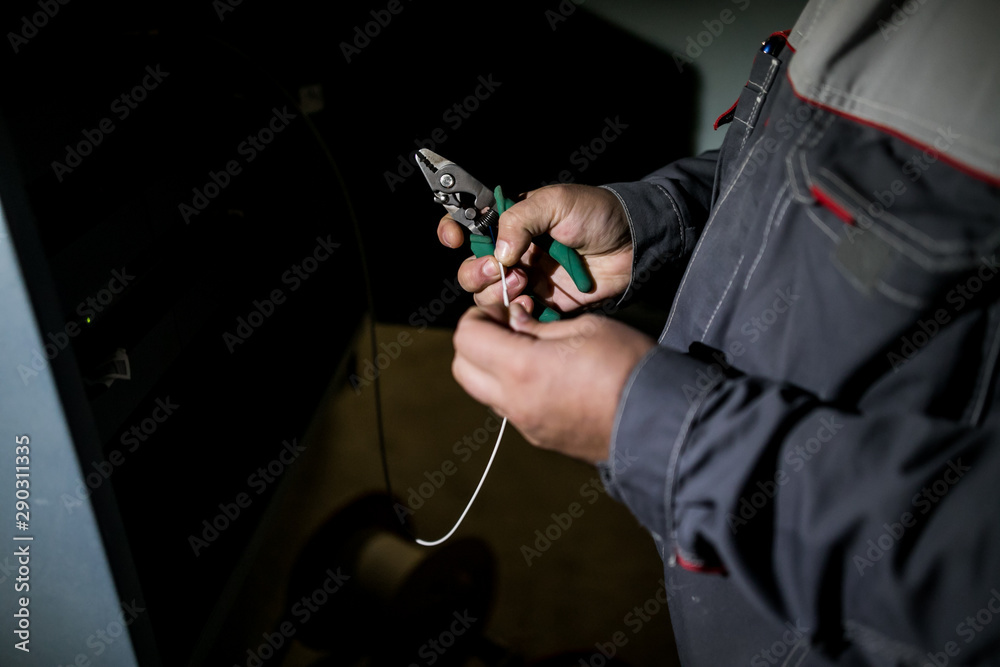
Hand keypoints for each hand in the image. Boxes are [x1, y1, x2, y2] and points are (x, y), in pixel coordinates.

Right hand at [437, 184, 631, 314]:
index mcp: (510, 221)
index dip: (452, 231)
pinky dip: (515, 313)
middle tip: (500, 269)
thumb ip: (520, 220)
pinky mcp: (542, 304)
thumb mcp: (557, 202)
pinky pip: (515, 315)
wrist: (634, 245)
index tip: (454, 238)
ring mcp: (525, 279)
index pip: (467, 225)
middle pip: (470, 268)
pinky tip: (531, 303)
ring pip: (486, 295)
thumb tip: (498, 253)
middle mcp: (512, 251)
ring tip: (525, 282)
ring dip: (496, 291)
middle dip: (477, 271)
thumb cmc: (597, 213)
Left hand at [451, 302, 654, 462]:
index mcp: (521, 369)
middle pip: (462, 369)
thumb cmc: (627, 364)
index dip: (478, 316)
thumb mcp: (584, 328)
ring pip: (483, 392)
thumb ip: (538, 325)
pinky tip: (547, 374)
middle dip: (476, 342)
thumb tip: (513, 322)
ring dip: (493, 367)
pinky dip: (513, 388)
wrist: (659, 420)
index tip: (505, 307)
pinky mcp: (540, 437)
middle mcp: (514, 402)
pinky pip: (509, 409)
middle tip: (509, 326)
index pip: (465, 338)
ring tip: (530, 350)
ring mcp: (525, 425)